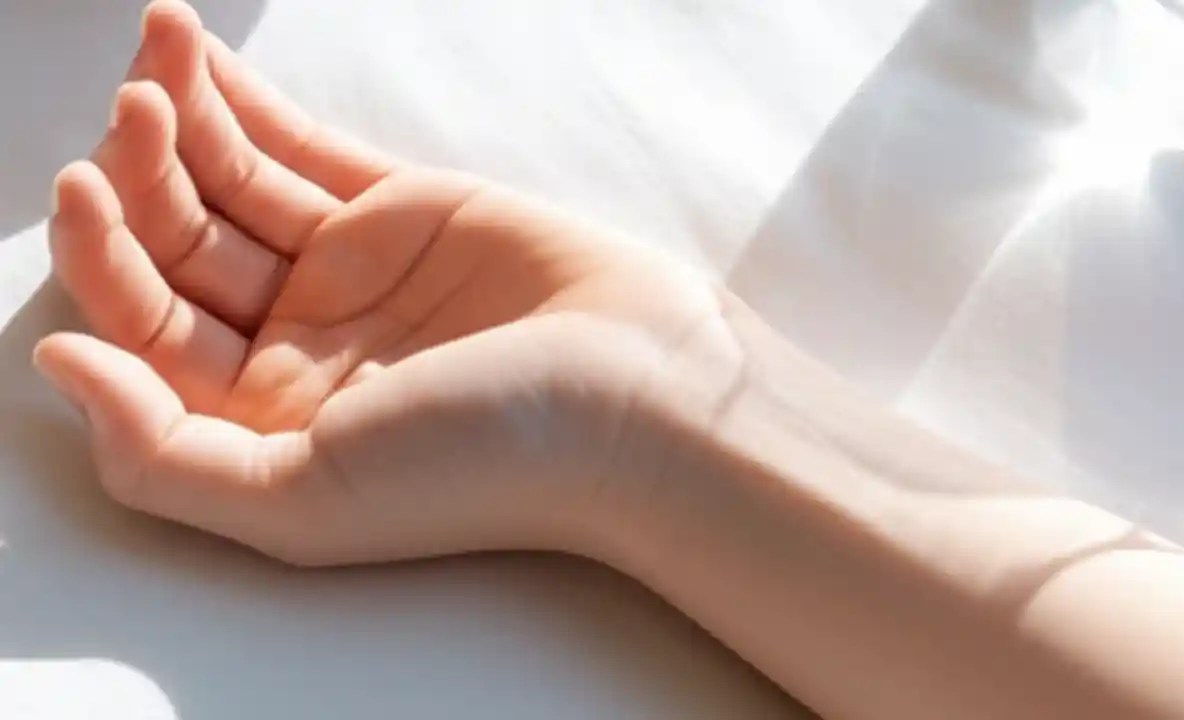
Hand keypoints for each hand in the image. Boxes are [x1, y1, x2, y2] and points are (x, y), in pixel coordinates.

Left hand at [36, 1, 737, 565]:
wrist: (638, 398)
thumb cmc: (486, 465)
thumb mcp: (305, 502)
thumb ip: (162, 458)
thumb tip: (58, 364)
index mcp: (264, 426)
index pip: (145, 330)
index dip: (100, 257)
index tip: (87, 185)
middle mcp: (299, 351)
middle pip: (181, 250)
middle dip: (142, 174)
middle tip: (135, 113)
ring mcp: (352, 276)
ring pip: (234, 190)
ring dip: (184, 122)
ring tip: (160, 58)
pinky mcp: (407, 215)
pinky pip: (306, 153)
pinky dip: (248, 106)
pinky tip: (199, 61)